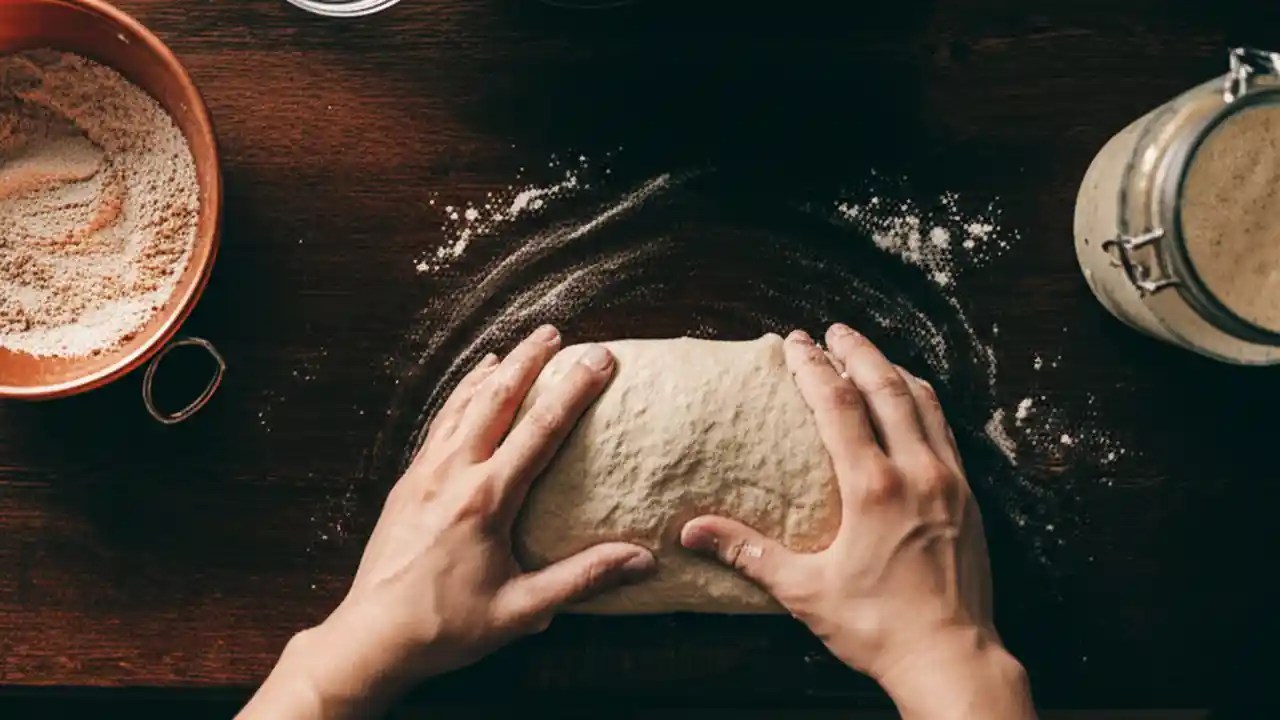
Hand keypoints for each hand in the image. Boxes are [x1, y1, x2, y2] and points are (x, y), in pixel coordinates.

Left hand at [241, 326, 655, 719]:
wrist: (372, 637)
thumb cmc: (447, 627)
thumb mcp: (523, 611)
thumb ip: (582, 579)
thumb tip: (641, 561)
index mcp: (486, 499)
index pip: (539, 429)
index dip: (573, 389)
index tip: (599, 359)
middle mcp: (453, 474)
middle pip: (496, 399)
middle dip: (529, 361)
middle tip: (556, 332)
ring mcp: (425, 474)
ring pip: (462, 404)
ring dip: (493, 370)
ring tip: (517, 346)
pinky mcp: (409, 482)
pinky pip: (440, 423)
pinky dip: (460, 395)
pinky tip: (471, 387)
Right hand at [680, 324, 1033, 719]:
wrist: (952, 659)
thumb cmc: (878, 628)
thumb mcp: (804, 592)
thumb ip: (748, 554)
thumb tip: (692, 532)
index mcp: (873, 488)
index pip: (839, 406)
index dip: (814, 368)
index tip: (796, 343)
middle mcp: (916, 472)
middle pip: (886, 388)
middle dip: (857, 352)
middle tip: (833, 330)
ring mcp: (950, 481)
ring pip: (924, 403)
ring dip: (894, 370)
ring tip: (871, 354)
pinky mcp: (970, 497)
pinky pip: (946, 431)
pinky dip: (925, 403)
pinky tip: (913, 402)